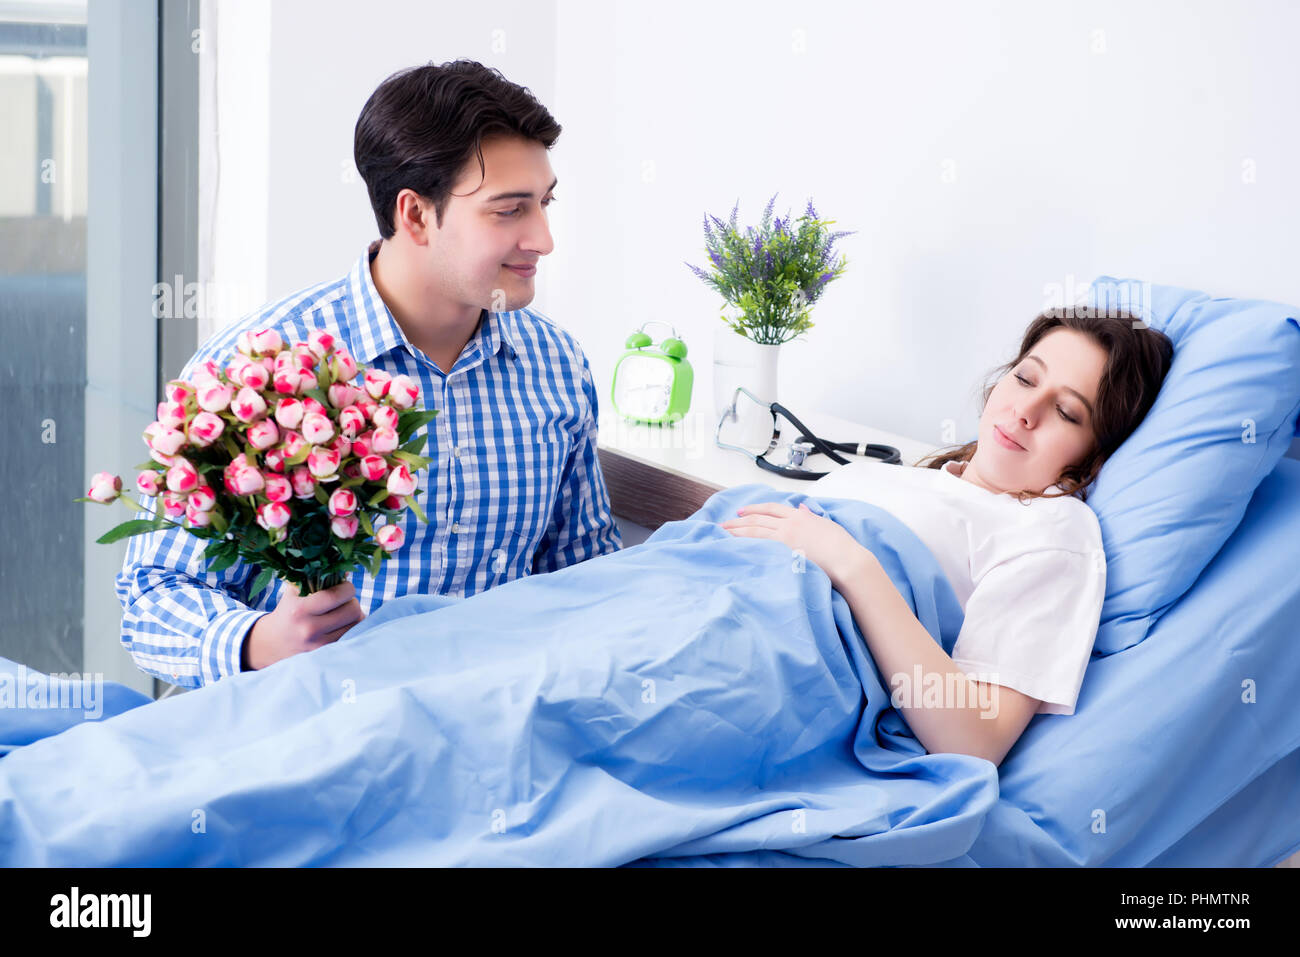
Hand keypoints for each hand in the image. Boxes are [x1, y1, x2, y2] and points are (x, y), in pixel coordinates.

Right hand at [241, 579, 365, 671]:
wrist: (270, 644)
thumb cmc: (286, 612)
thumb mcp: (294, 592)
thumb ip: (316, 579)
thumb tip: (346, 570)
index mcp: (300, 610)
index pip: (337, 595)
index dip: (347, 588)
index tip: (344, 586)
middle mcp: (310, 629)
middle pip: (352, 611)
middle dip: (352, 601)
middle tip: (345, 600)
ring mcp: (318, 645)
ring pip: (355, 626)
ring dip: (354, 616)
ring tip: (344, 612)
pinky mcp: (325, 654)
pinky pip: (350, 638)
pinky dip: (351, 629)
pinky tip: (342, 625)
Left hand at [719, 501, 871, 589]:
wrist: (846, 560)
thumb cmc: (841, 546)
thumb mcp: (826, 524)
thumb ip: (811, 516)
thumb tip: (803, 509)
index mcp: (799, 516)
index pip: (771, 509)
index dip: (754, 509)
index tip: (742, 511)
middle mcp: (789, 524)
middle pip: (758, 519)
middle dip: (739, 520)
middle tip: (724, 523)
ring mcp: (785, 538)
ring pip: (755, 531)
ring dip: (737, 531)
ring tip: (723, 532)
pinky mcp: (784, 552)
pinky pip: (759, 546)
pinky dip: (745, 544)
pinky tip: (734, 545)